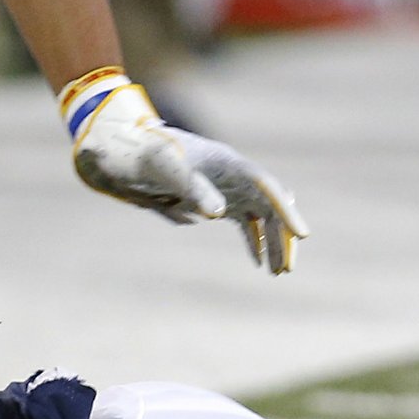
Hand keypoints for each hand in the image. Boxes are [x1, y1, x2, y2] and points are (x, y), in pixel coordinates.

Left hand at [63, 69, 306, 273]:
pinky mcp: (209, 198)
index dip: (285, 210)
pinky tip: (259, 261)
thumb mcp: (161, 168)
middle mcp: (229, 173)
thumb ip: (189, 187)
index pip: (265, 185)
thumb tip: (217, 214)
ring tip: (278, 272)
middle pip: (268, 203)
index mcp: (224, 162)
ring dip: (271, 241)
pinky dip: (253, 239)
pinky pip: (241, 220)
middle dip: (282, 234)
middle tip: (287, 268)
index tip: (302, 235)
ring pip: (258, 214)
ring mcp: (221, 185)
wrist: (115, 147)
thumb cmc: (139, 152)